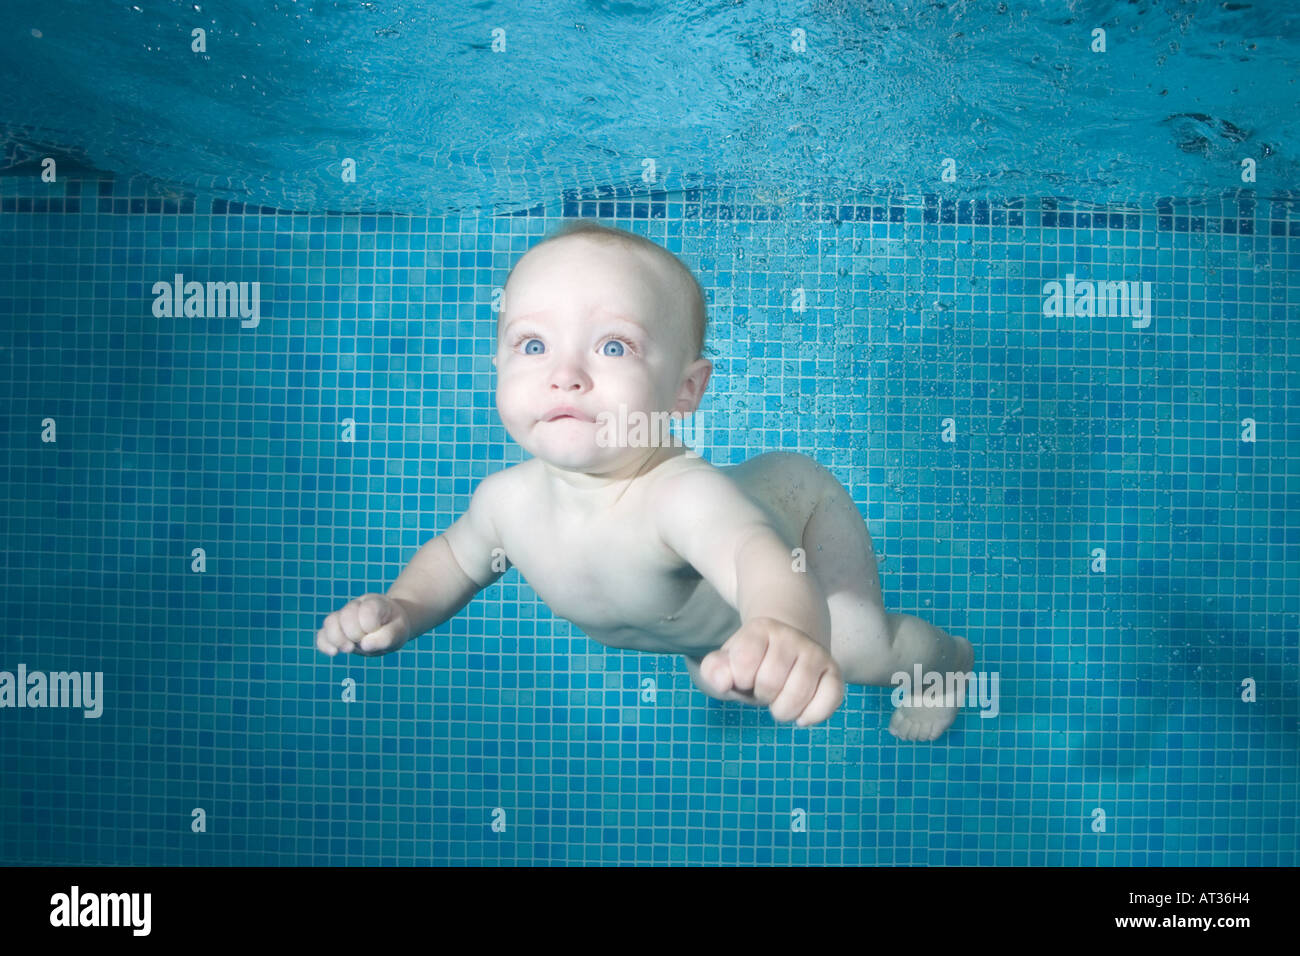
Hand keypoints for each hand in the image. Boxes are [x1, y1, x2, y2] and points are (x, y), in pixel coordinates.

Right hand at [315, 593, 411, 656]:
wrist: (391, 625)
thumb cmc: (395, 627)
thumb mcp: (400, 632)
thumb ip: (386, 637)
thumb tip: (364, 645)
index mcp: (374, 602)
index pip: (366, 610)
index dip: (370, 626)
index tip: (379, 631)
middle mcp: (356, 606)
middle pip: (346, 615)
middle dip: (354, 633)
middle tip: (367, 641)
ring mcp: (344, 617)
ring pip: (330, 622)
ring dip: (337, 639)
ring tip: (350, 648)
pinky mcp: (337, 630)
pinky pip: (322, 634)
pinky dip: (324, 644)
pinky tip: (334, 653)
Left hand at [693, 617, 844, 726]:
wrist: (788, 643)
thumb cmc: (754, 661)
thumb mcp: (729, 661)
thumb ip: (715, 670)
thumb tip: (723, 682)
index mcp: (760, 629)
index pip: (744, 662)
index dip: (740, 679)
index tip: (745, 676)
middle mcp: (791, 636)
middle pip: (770, 683)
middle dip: (762, 695)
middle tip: (765, 688)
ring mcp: (815, 652)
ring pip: (797, 696)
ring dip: (783, 711)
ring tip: (780, 700)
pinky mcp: (834, 671)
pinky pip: (829, 700)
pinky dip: (812, 716)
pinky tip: (802, 715)